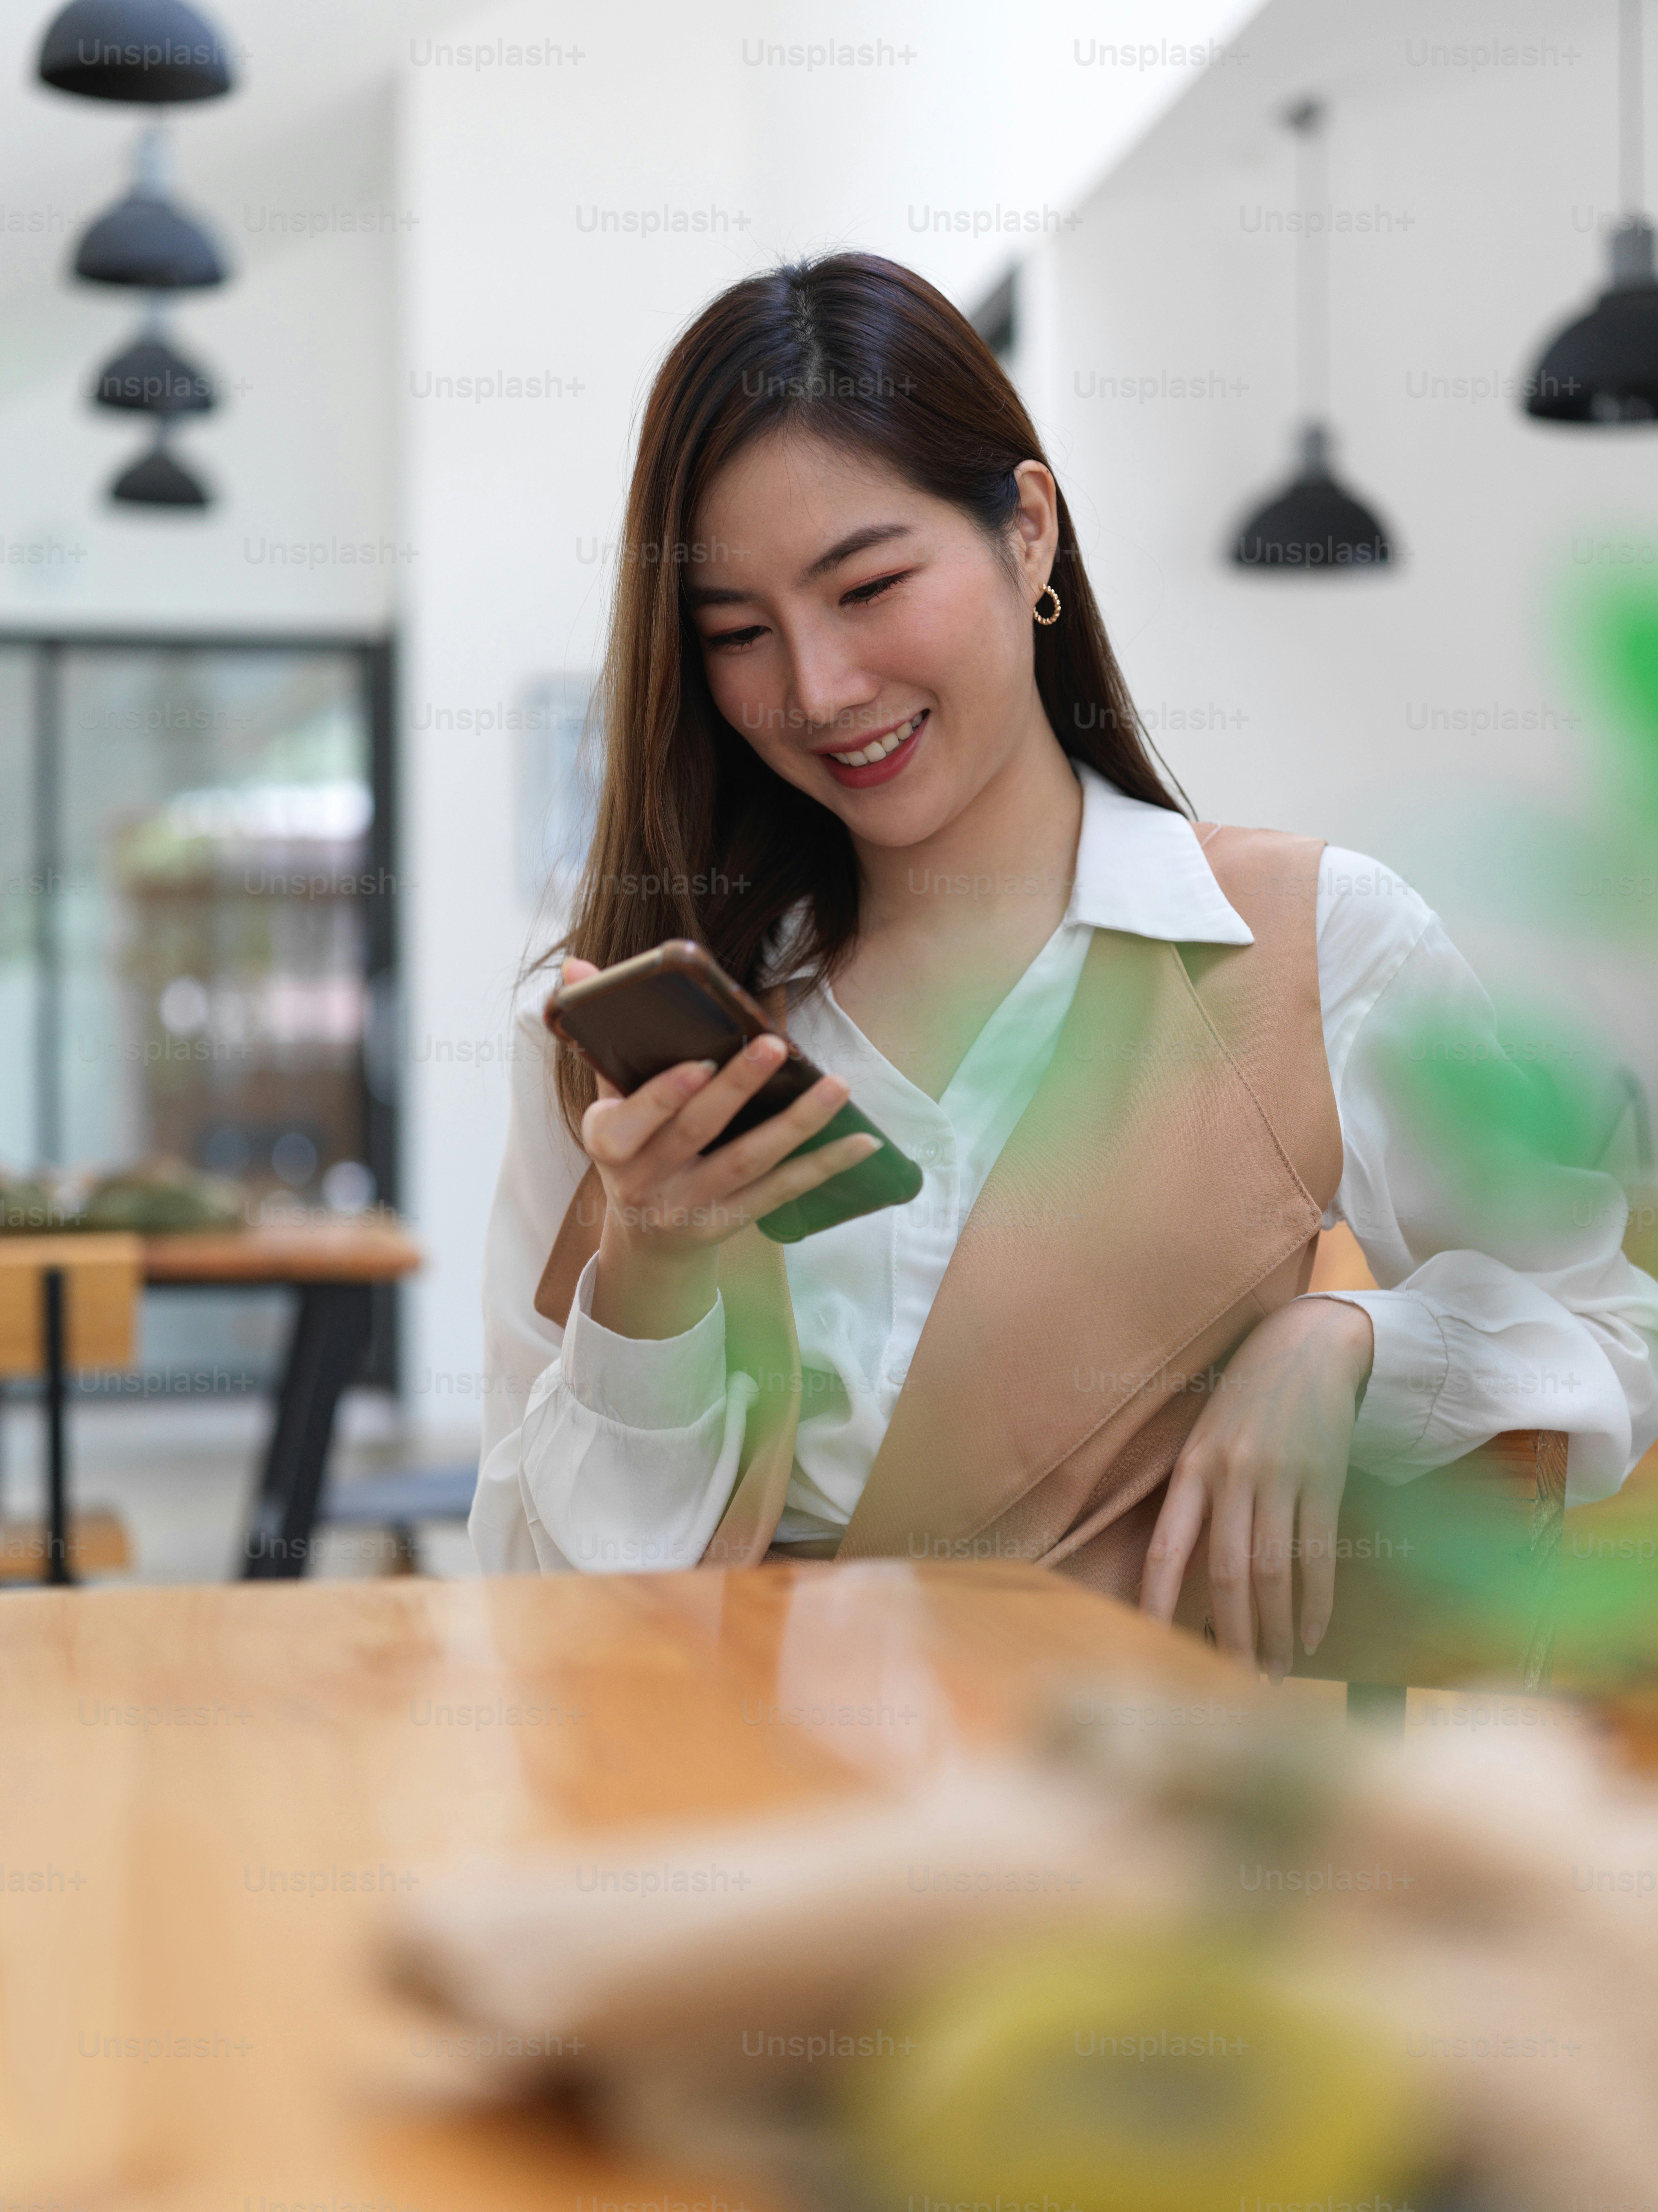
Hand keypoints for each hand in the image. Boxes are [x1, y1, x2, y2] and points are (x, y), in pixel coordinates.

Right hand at [560, 958, 880, 1339]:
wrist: (644, 1238)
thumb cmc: (632, 1146)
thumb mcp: (608, 1097)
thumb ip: (599, 1033)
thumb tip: (576, 967)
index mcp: (608, 1144)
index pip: (627, 1122)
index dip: (663, 1096)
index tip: (699, 1064)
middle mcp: (643, 1181)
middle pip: (694, 1131)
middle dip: (735, 1088)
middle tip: (773, 1045)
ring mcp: (688, 1206)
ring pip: (746, 1162)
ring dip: (795, 1124)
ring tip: (837, 1086)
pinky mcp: (729, 1222)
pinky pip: (780, 1192)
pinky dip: (823, 1167)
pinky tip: (862, 1141)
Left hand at [1138, 1297, 1374, 1681]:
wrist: (1308, 1344)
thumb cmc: (1248, 1400)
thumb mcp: (1207, 1439)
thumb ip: (1197, 1498)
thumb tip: (1186, 1574)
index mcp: (1193, 1468)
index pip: (1165, 1547)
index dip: (1156, 1601)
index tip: (1154, 1648)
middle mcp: (1232, 1475)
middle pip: (1226, 1573)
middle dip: (1233, 1635)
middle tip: (1237, 1681)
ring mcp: (1280, 1477)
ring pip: (1273, 1571)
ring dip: (1278, 1629)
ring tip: (1278, 1670)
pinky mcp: (1325, 1478)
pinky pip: (1318, 1553)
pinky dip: (1317, 1600)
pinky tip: (1314, 1633)